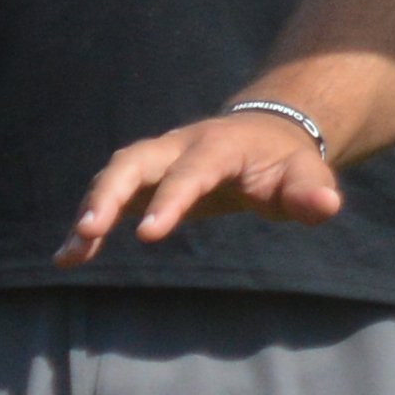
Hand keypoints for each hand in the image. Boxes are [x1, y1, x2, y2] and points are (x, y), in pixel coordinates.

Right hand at [64, 106, 346, 260]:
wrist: (266, 135)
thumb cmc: (286, 164)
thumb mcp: (306, 175)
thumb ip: (312, 192)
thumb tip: (327, 205)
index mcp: (218, 146)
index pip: (191, 170)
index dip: (171, 198)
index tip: (149, 234)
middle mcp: (177, 146)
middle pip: (134, 160)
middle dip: (110, 192)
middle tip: (90, 229)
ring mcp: (156, 160)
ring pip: (114, 175)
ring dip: (92, 208)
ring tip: (72, 251)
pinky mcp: (143, 180)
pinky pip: (108, 199)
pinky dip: (87, 227)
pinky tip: (67, 259)